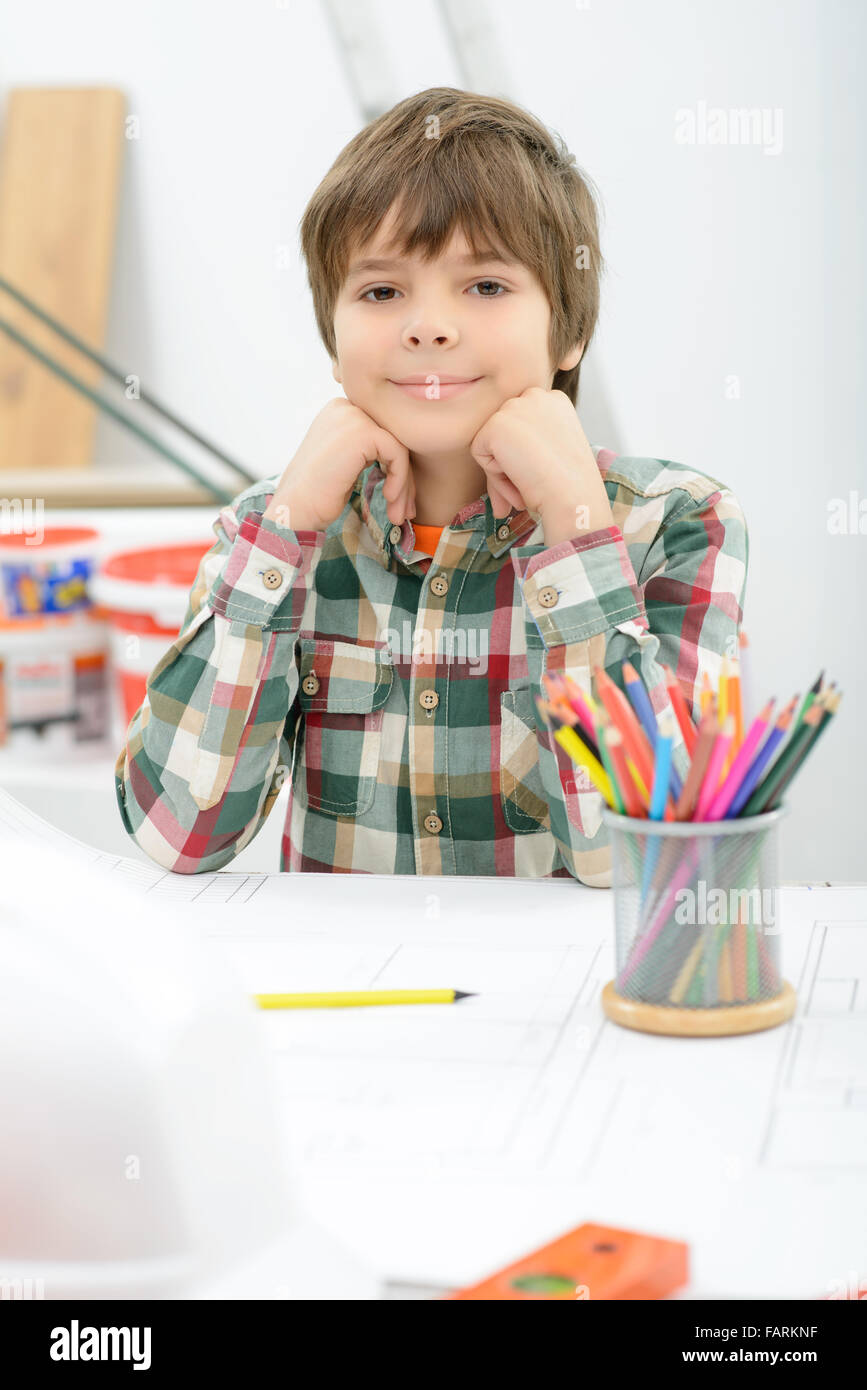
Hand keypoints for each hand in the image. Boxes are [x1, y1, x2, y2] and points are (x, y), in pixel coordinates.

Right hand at [263, 398, 416, 532]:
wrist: (295, 508)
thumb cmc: (318, 493)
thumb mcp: (344, 460)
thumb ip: (368, 448)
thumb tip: (407, 456)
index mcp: (340, 411)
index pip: (382, 433)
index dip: (395, 468)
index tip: (397, 499)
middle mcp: (345, 407)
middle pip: (393, 439)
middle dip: (404, 478)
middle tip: (405, 510)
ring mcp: (353, 416)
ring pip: (399, 447)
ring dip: (404, 484)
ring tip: (398, 514)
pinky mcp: (363, 432)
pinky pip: (398, 453)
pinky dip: (400, 479)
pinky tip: (389, 499)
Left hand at [469, 386, 612, 540]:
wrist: (574, 495)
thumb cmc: (570, 485)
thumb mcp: (553, 457)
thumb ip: (527, 450)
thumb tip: (505, 469)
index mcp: (554, 401)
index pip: (521, 425)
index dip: (526, 455)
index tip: (541, 475)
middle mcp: (535, 395)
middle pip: (504, 431)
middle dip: (511, 462)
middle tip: (533, 484)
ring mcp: (515, 406)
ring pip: (490, 442)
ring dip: (503, 470)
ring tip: (528, 483)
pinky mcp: (496, 423)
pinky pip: (479, 452)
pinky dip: (494, 474)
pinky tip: (520, 476)